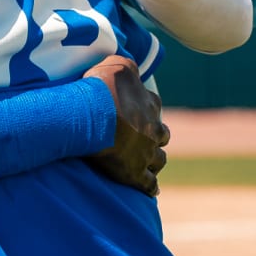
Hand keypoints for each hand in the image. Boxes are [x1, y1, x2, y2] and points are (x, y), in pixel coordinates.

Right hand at [80, 55, 168, 195]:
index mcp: (149, 103)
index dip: (147, 108)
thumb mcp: (118, 64)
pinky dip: (151, 187)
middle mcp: (153, 128)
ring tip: (149, 163)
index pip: (153, 104)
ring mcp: (146, 152)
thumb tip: (133, 68)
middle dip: (156, 136)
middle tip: (146, 138)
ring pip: (159, 160)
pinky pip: (148, 183)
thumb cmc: (101, 88)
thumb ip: (129, 66)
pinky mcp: (135, 172)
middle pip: (162, 135)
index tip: (139, 110)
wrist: (92, 115)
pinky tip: (152, 191)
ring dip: (155, 160)